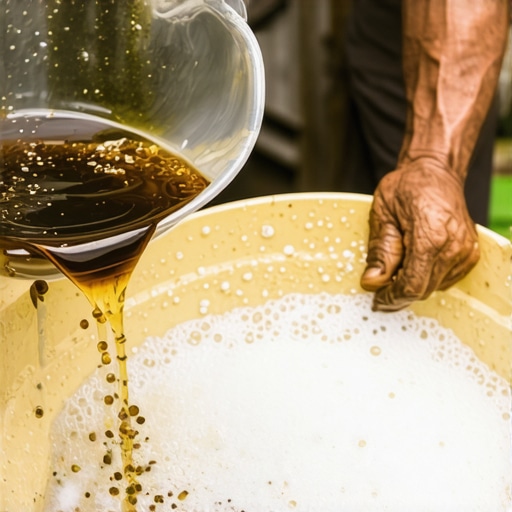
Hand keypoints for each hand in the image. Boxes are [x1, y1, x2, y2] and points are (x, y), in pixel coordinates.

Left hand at [360, 159, 479, 311]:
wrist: (436, 171)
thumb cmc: (407, 186)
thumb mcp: (383, 214)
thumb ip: (380, 251)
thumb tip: (372, 282)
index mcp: (431, 237)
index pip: (411, 285)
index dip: (391, 298)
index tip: (376, 300)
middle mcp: (454, 247)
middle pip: (423, 290)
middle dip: (398, 294)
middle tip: (379, 288)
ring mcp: (466, 251)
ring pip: (434, 287)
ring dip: (413, 286)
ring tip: (395, 270)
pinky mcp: (470, 253)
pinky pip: (446, 279)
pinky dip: (428, 278)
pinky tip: (413, 264)